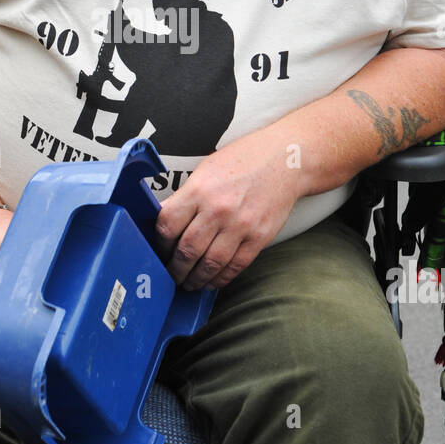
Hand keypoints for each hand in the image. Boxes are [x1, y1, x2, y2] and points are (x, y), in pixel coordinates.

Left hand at [154, 125, 302, 291]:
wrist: (285, 159)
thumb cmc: (244, 161)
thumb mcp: (206, 171)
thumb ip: (186, 197)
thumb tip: (165, 222)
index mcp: (199, 190)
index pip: (167, 226)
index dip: (159, 244)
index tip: (159, 252)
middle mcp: (218, 209)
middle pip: (187, 250)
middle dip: (176, 269)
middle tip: (172, 275)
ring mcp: (240, 225)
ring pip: (210, 263)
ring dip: (196, 279)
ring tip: (190, 283)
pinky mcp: (259, 237)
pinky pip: (236, 265)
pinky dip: (221, 278)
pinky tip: (213, 280)